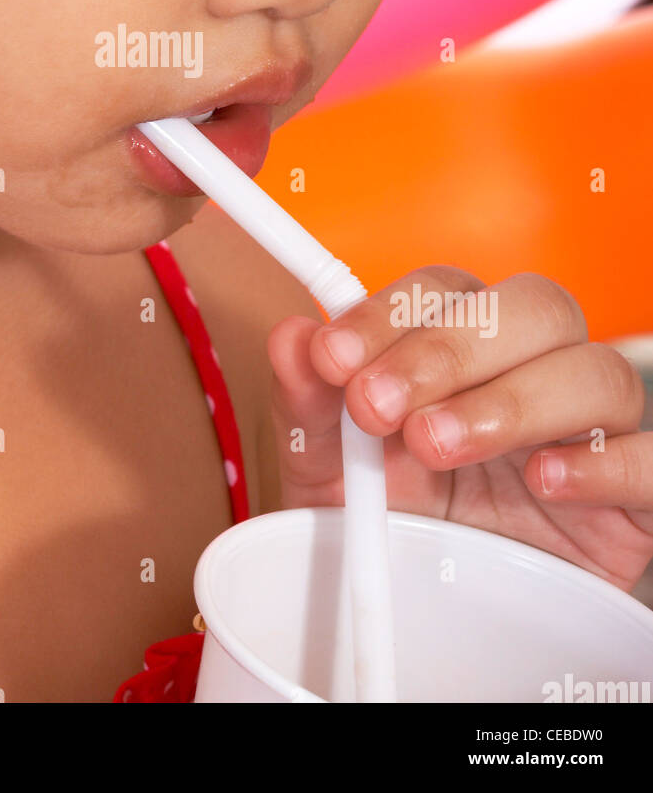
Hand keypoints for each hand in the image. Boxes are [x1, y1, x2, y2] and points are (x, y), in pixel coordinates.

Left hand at [267, 265, 652, 591]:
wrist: (435, 620)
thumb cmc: (390, 523)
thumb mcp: (328, 470)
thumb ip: (309, 404)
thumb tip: (292, 338)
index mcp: (461, 348)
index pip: (446, 288)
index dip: (390, 310)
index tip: (333, 354)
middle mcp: (531, 373)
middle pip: (532, 306)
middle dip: (447, 348)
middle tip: (377, 404)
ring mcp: (587, 432)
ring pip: (597, 370)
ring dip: (511, 399)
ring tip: (439, 443)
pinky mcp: (632, 501)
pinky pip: (652, 458)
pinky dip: (603, 462)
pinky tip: (543, 481)